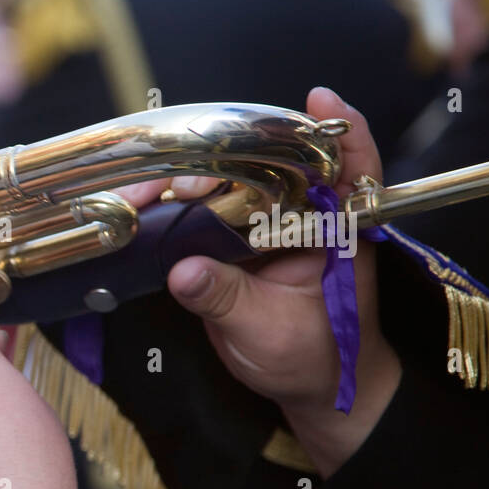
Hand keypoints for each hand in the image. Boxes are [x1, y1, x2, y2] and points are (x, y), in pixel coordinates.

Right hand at [128, 88, 400, 476]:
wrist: (305, 388)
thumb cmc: (311, 358)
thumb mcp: (270, 331)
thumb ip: (226, 299)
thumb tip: (183, 272)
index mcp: (334, 228)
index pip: (348, 164)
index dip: (336, 127)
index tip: (319, 100)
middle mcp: (300, 216)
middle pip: (268, 161)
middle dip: (223, 154)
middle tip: (187, 174)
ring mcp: (262, 226)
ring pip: (226, 183)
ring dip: (185, 179)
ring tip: (147, 190)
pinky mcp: (228, 243)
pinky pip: (200, 213)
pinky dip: (169, 206)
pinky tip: (141, 203)